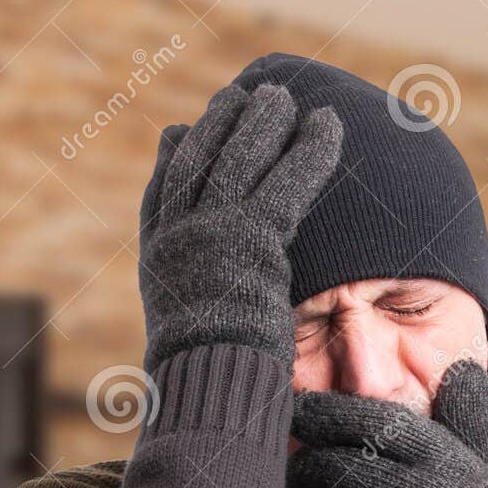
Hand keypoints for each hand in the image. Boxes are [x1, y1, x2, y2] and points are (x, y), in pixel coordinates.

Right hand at [138, 84, 341, 372]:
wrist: (210, 392)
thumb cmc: (211, 389)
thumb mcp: (194, 346)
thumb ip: (200, 313)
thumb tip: (204, 320)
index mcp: (159, 264)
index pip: (162, 197)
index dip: (174, 160)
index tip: (181, 133)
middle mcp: (176, 240)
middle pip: (197, 161)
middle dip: (221, 125)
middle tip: (242, 95)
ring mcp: (209, 233)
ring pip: (240, 159)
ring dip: (265, 122)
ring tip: (284, 96)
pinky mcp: (250, 237)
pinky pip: (288, 182)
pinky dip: (310, 150)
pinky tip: (329, 126)